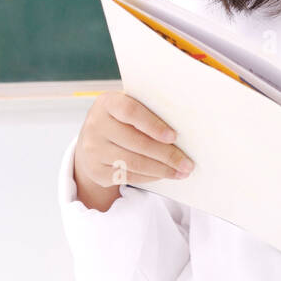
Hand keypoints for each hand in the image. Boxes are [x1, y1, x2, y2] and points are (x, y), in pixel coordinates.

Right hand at [73, 92, 194, 210]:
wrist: (92, 140)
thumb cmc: (122, 120)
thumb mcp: (129, 109)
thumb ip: (149, 112)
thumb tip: (183, 130)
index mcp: (107, 103)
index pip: (131, 112)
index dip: (153, 125)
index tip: (174, 136)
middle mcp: (96, 125)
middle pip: (136, 142)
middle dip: (166, 155)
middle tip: (187, 163)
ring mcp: (93, 149)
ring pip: (133, 162)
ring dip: (161, 169)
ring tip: (181, 172)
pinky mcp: (95, 170)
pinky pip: (127, 176)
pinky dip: (149, 177)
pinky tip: (163, 175)